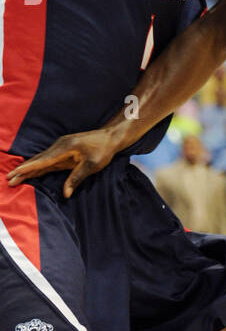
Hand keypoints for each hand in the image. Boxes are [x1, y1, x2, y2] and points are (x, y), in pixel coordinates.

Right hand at [6, 128, 120, 196]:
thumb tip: (65, 193)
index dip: (28, 168)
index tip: (15, 174)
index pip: (42, 161)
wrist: (110, 137)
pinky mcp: (62, 151)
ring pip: (40, 160)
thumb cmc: (102, 150)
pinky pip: (46, 160)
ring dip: (27, 169)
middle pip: (37, 160)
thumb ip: (76, 178)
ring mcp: (60, 148)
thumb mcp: (91, 165)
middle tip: (9, 180)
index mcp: (64, 148)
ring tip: (14, 178)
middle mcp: (58, 146)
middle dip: (22, 171)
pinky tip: (29, 172)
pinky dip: (36, 166)